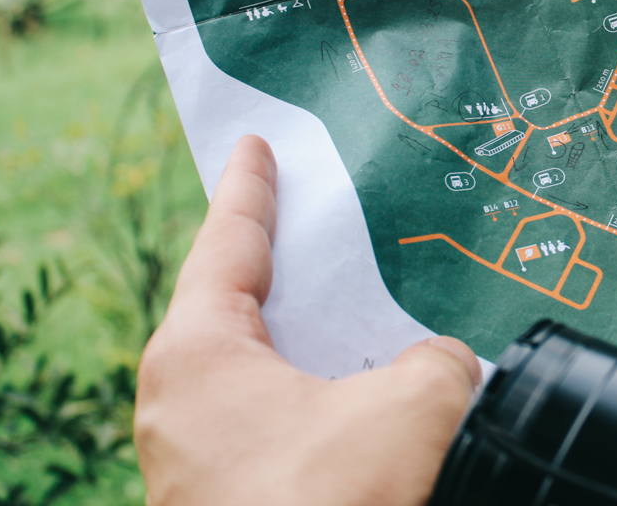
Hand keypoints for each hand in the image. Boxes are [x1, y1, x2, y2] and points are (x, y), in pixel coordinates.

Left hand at [134, 136, 480, 505]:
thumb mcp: (410, 405)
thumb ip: (435, 362)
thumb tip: (434, 368)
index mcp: (197, 356)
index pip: (227, 243)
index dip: (251, 189)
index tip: (255, 146)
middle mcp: (182, 404)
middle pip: (236, 305)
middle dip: (283, 263)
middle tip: (316, 217)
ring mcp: (202, 460)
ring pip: (261, 370)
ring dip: (311, 340)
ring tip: (361, 307)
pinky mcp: (235, 498)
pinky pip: (277, 421)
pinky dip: (319, 394)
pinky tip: (370, 395)